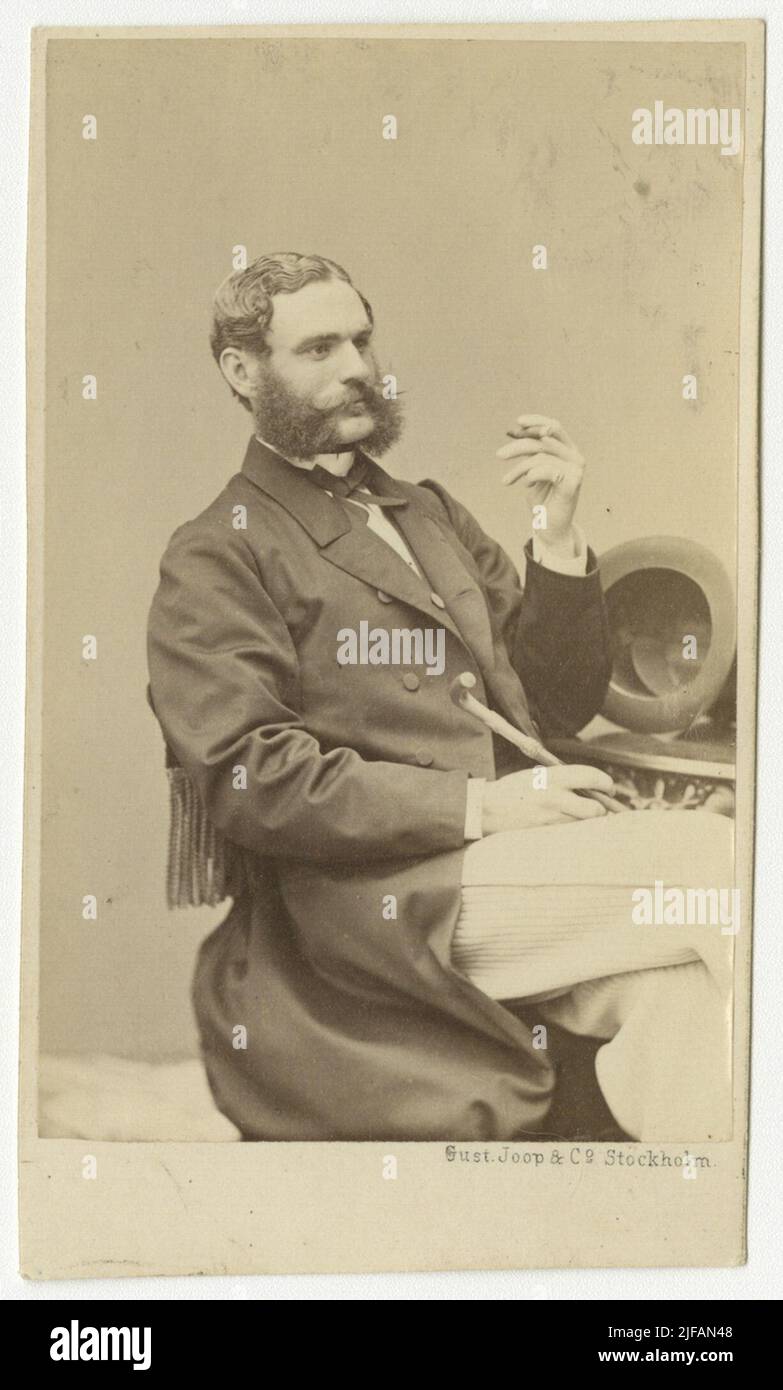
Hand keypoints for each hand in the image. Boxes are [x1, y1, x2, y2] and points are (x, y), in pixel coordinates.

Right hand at [481, 764, 615, 835]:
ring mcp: (550, 818)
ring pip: (584, 825)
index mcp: (553, 776)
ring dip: (588, 823)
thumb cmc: (513, 789)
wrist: (487, 808)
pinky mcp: (545, 833)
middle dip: (602, 810)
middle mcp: (554, 796)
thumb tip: (590, 786)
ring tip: (582, 818)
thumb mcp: (537, 775)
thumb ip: (562, 778)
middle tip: (602, 809)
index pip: (592, 776)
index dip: (606, 783)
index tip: (609, 788)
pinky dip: (574, 831)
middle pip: (595, 809)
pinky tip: (569, 827)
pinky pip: (569, 834)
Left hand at [495, 414, 584, 552]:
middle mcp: (575, 456)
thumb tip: (514, 429)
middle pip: (544, 439)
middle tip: (499, 455)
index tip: (517, 422)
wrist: (549, 527)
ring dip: (519, 468)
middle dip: (518, 446)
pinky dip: (531, 475)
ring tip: (507, 480)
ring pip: (541, 456)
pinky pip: (547, 470)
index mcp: (568, 450)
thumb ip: (529, 450)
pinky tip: (526, 484)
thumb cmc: (541, 499)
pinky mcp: (573, 483)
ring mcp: (576, 469)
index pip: (554, 426)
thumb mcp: (531, 469)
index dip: (536, 421)